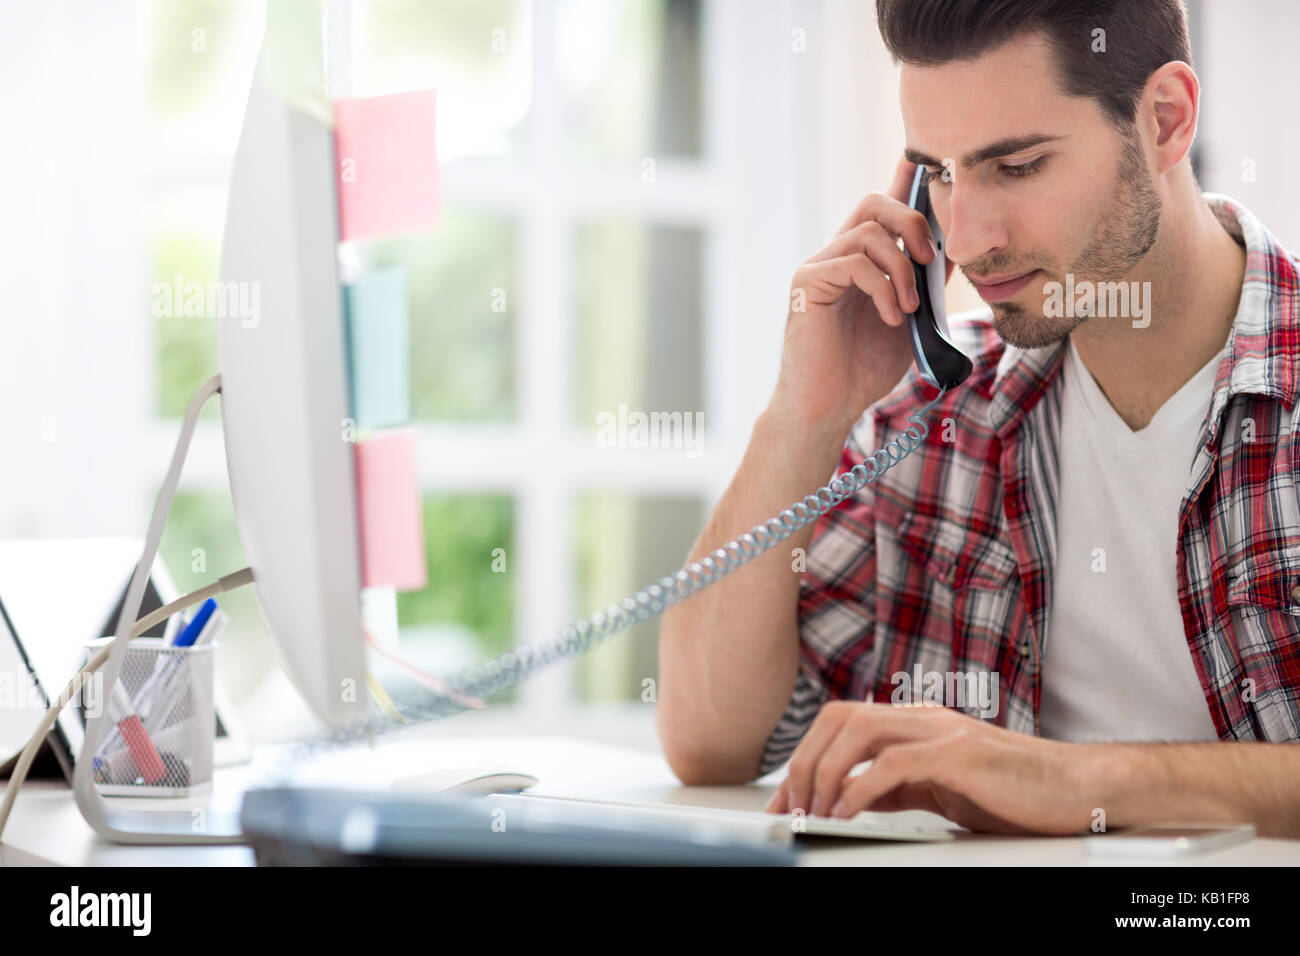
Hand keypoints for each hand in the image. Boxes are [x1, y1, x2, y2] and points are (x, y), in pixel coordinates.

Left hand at [762, 701, 1099, 834]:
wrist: (1079, 790)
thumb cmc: (1015, 793)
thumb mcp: (942, 791)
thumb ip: (898, 787)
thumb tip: (852, 797)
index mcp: (916, 724)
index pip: (842, 723)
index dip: (806, 757)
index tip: (786, 800)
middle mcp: (923, 718)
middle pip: (839, 718)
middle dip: (804, 762)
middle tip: (790, 807)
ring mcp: (942, 731)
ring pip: (859, 730)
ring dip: (826, 772)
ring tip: (815, 811)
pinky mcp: (961, 754)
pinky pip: (895, 762)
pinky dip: (861, 787)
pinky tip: (847, 812)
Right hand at [770, 156, 956, 439]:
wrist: (828, 407)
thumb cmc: (864, 368)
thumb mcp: (911, 319)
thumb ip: (925, 283)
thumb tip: (955, 247)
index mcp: (861, 260)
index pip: (883, 206)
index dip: (905, 177)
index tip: (932, 161)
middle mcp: (836, 255)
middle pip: (874, 202)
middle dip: (912, 222)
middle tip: (929, 260)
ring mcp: (819, 267)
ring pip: (868, 233)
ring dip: (901, 269)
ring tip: (909, 308)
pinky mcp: (807, 284)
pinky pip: (853, 262)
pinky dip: (882, 288)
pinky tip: (891, 317)